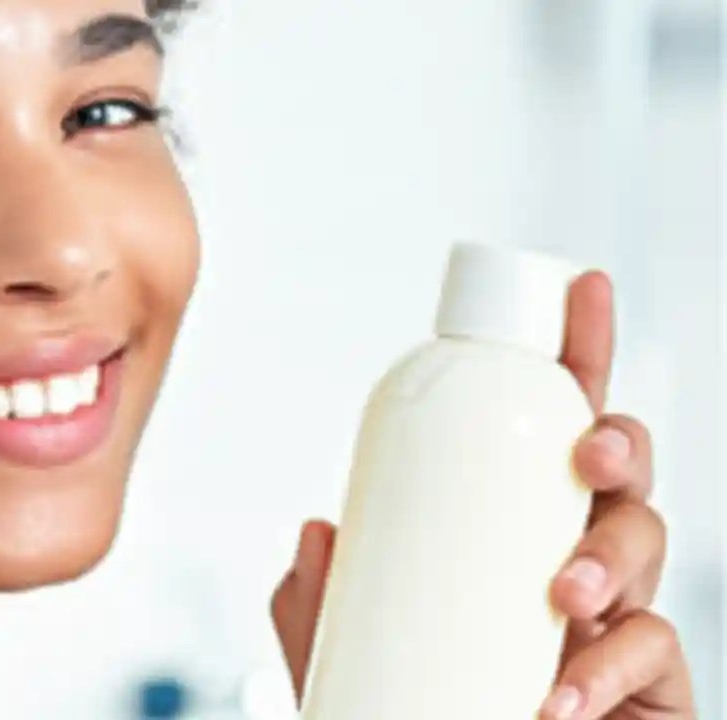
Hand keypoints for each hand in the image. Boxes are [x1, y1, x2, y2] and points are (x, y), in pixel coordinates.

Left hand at [270, 272, 695, 718]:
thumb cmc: (401, 712)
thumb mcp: (335, 648)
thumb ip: (317, 596)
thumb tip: (318, 531)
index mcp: (503, 526)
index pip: (545, 425)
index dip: (574, 353)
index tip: (580, 286)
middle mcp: (565, 557)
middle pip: (618, 468)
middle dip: (617, 439)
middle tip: (586, 452)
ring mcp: (612, 617)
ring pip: (647, 541)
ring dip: (611, 552)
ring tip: (561, 592)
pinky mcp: (650, 685)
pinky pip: (655, 650)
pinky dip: (609, 667)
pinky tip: (559, 699)